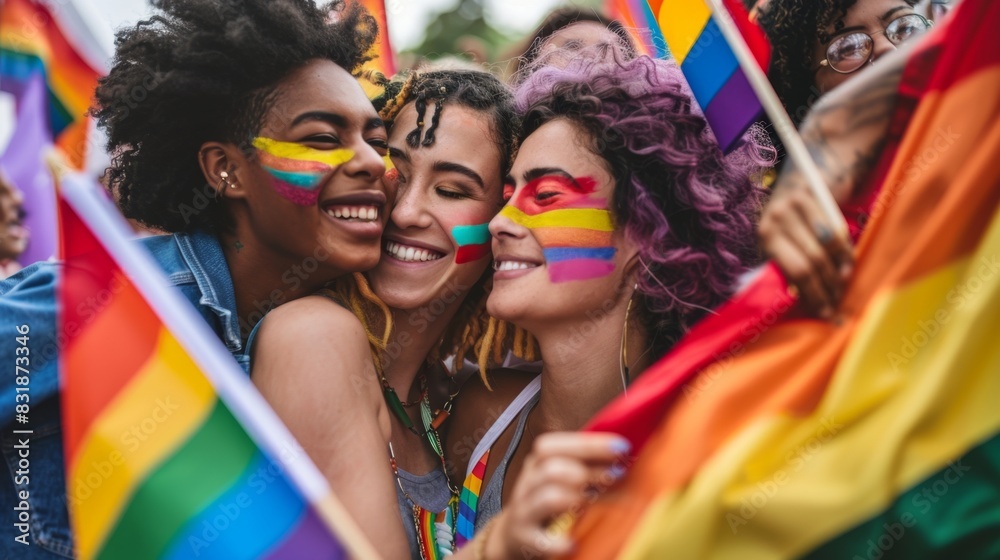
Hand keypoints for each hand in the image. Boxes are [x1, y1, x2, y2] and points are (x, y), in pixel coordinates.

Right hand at [488, 432, 630, 558]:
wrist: (514, 535)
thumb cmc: (547, 501)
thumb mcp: (560, 476)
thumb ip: (584, 463)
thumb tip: (624, 451)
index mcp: (537, 463)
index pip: (554, 445)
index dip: (589, 444)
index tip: (622, 447)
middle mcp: (528, 484)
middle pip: (551, 469)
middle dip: (589, 471)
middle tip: (618, 474)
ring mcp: (524, 512)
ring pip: (549, 497)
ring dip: (578, 499)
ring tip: (599, 504)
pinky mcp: (524, 539)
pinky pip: (540, 540)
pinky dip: (558, 543)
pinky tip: (574, 543)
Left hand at [759, 175, 853, 318]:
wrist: (794, 185)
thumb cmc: (787, 228)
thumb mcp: (780, 246)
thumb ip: (789, 268)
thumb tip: (809, 303)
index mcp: (766, 238)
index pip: (795, 272)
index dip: (813, 294)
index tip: (824, 313)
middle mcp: (776, 220)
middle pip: (812, 262)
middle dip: (827, 287)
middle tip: (836, 305)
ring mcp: (793, 207)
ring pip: (827, 248)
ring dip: (839, 272)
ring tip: (842, 286)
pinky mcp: (812, 198)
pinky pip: (837, 231)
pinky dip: (845, 252)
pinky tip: (847, 267)